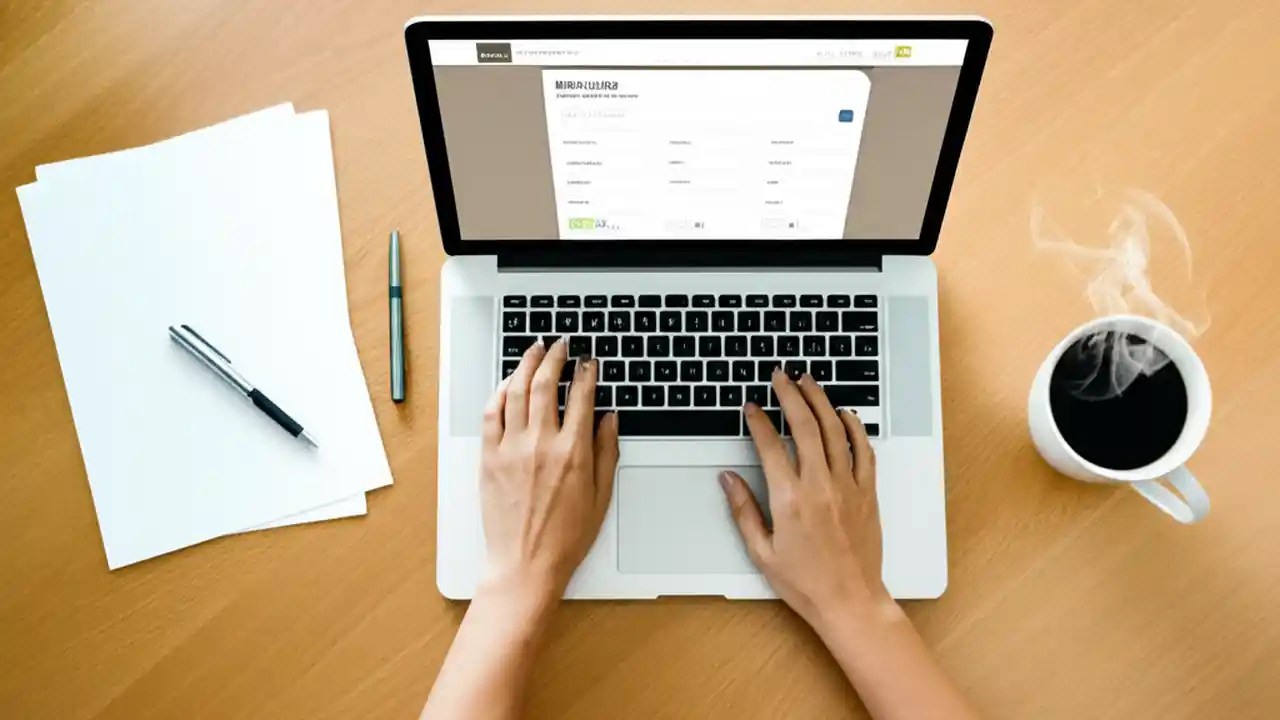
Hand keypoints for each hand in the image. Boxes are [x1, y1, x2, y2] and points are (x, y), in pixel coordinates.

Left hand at [479, 339, 618, 599]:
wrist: (525, 564)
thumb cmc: (565, 538)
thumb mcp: (601, 496)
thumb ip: (607, 451)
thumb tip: (610, 417)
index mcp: (573, 453)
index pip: (582, 396)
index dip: (587, 373)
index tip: (589, 362)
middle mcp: (541, 444)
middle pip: (546, 384)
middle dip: (555, 357)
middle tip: (561, 345)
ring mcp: (511, 448)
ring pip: (516, 391)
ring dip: (526, 364)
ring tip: (534, 351)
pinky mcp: (489, 458)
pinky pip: (491, 414)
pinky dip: (499, 392)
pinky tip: (507, 383)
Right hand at [720, 369, 893, 634]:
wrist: (850, 601)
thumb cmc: (805, 583)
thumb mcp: (761, 551)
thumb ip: (743, 509)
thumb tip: (728, 479)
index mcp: (789, 500)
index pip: (770, 445)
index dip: (758, 421)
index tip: (751, 407)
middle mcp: (820, 486)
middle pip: (805, 425)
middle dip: (790, 394)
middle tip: (780, 377)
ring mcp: (847, 486)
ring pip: (834, 430)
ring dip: (821, 400)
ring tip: (809, 381)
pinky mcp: (867, 492)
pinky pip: (863, 450)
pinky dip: (854, 427)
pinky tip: (845, 413)